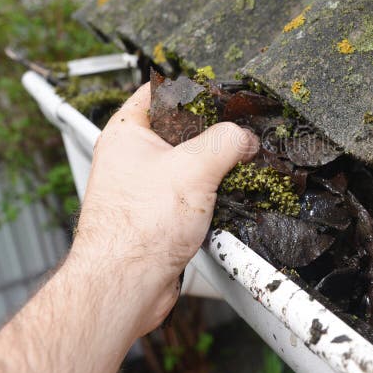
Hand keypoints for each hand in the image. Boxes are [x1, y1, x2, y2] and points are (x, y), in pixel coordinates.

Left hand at [71, 82, 258, 337]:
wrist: (127, 285)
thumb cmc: (136, 230)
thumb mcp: (195, 168)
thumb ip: (227, 142)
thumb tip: (245, 137)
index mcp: (127, 133)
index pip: (158, 91)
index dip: (190, 87)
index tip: (220, 90)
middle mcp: (131, 158)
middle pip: (179, 129)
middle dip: (212, 131)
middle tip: (238, 131)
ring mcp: (144, 188)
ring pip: (188, 164)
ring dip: (214, 167)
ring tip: (237, 165)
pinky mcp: (159, 215)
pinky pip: (191, 194)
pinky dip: (211, 194)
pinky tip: (227, 198)